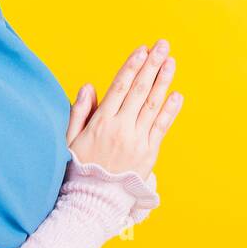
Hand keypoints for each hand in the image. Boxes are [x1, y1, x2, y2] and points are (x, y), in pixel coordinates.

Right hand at [68, 40, 182, 175]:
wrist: (93, 202)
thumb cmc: (78, 169)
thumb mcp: (70, 139)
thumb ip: (79, 111)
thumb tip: (89, 86)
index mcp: (101, 122)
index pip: (119, 87)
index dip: (132, 66)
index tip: (142, 50)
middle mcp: (121, 128)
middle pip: (139, 90)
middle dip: (152, 65)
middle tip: (162, 46)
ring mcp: (137, 141)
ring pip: (152, 105)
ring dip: (163, 81)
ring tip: (171, 62)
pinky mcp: (148, 154)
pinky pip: (161, 127)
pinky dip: (169, 110)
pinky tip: (176, 95)